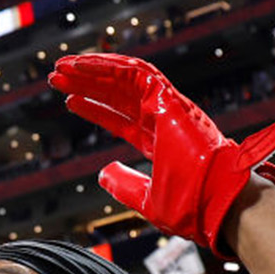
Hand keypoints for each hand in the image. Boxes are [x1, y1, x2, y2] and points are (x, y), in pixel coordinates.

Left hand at [48, 53, 274, 257]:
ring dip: (91, 70)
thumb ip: (125, 185)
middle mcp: (165, 120)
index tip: (70, 101)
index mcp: (162, 142)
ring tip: (61, 69)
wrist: (219, 204)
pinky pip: (136, 72)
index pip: (122, 118)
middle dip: (87, 84)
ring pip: (124, 78)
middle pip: (118, 94)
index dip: (96, 109)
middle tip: (56, 79)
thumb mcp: (147, 201)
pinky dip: (107, 65)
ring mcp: (169, 107)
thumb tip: (103, 175)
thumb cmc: (193, 208)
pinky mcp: (169, 99)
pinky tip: (81, 65)